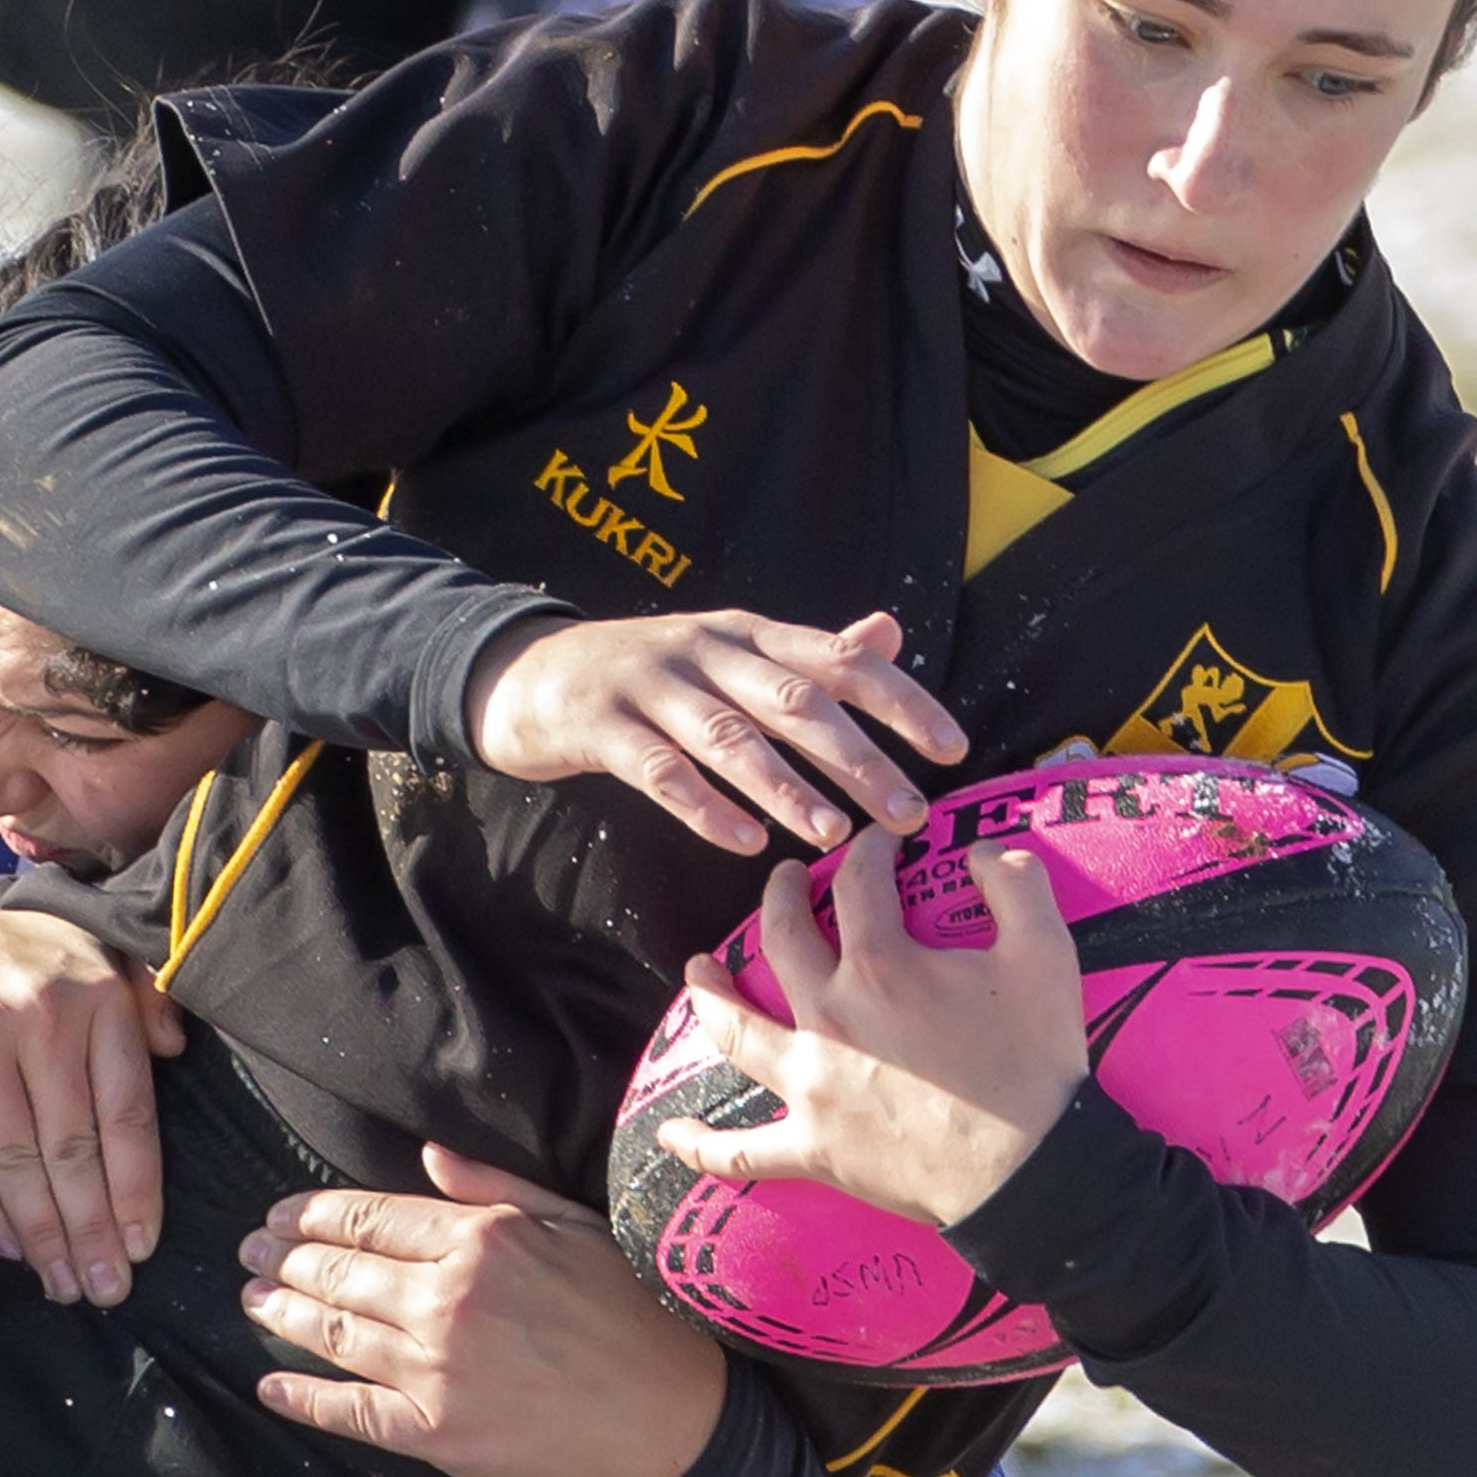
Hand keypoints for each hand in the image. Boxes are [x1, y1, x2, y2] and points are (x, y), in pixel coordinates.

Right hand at [0, 882, 180, 1306]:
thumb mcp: (78, 950)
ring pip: (19, 1162)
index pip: (127, 1112)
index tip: (143, 1247)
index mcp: (93, 996)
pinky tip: (8, 1247)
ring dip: (44, 1235)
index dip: (136, 1190)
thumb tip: (176, 1048)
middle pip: (75, 1150)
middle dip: (93, 1231)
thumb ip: (139, 993)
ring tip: (62, 1284)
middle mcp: (40, 1016)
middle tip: (105, 1289)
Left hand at [248, 1146, 727, 1476]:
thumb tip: (428, 1155)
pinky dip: (302, 1398)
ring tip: (250, 1300)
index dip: (311, 1215)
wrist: (672, 1421)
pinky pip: (349, 1412)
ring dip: (279, 1314)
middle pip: (336, 1271)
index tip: (278, 1215)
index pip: (368, 1218)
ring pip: (332, 1333)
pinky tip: (271, 1387)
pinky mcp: (435, 1434)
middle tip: (248, 1251)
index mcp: (479, 1242)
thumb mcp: (574, 1227)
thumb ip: (494, 1189)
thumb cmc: (631, 1315)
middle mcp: (447, 1300)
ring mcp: (436, 1370)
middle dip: (281, 1258)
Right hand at [462, 605, 963, 855]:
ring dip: (787, 788)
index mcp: (748, 635)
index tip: (952, 748)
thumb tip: (888, 637)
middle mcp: (707, 650)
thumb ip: (805, 654)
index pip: (839, 661)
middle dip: (859, 758)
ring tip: (834, 836)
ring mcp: (649, 685)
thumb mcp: (727, 653)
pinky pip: (658, 770)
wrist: (523, 674)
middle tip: (908, 812)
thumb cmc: (645, 676)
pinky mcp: (598, 725)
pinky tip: (743, 842)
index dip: (900, 701)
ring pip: (730, 737)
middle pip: (796, 702)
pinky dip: (703, 806)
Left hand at [656, 826, 1090, 1228]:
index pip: (858, 884)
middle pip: (782, 939)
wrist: (1027, 1168)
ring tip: (698, 968)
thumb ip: (1015, 885)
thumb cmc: (1035, 1063)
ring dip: (710, 995)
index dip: (869, 851)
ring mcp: (809, 1084)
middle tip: (785, 879)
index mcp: (880, 966)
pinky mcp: (810, 1146)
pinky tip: (668, 1135)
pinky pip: (739, 1152)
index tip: (879, 841)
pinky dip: (700, 1146)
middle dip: (780, 897)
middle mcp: (829, 1016)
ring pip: (736, 1030)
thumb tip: (984, 848)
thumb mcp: (1046, 955)